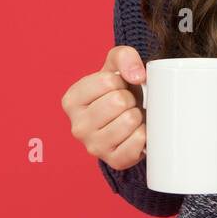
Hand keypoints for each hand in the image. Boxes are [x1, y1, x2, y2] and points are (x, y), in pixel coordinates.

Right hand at [61, 44, 147, 170]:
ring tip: (131, 116)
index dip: (120, 81)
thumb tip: (137, 76)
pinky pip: (138, 143)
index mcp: (72, 100)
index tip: (116, 88)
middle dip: (130, 98)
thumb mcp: (117, 64)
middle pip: (118, 102)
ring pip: (129, 121)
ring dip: (137, 115)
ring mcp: (94, 147)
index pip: (107, 82)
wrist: (132, 115)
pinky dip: (145, 134)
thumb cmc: (121, 89)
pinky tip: (137, 132)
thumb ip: (124, 56)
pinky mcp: (114, 161)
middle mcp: (77, 126)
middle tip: (126, 104)